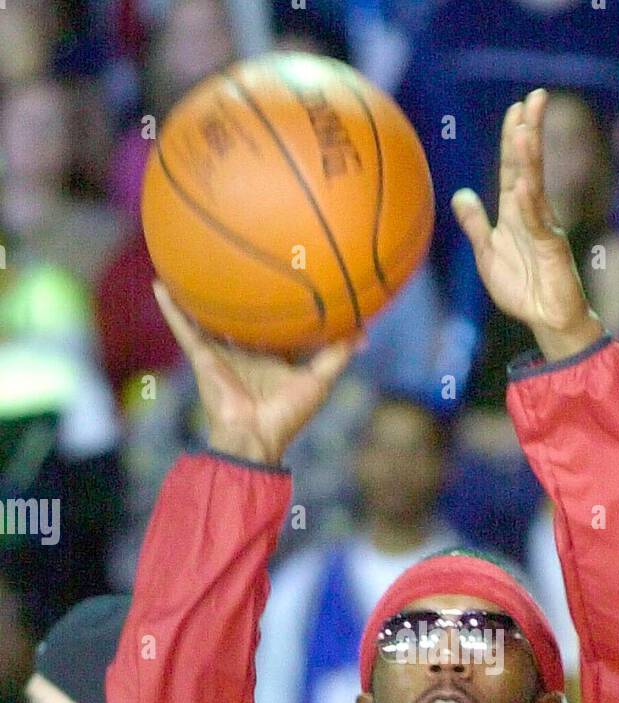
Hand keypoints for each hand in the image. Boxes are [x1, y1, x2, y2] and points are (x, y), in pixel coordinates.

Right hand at [153, 282, 358, 465]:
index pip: (277, 325)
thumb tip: (364, 331)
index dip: (282, 304)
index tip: (289, 273)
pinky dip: (171, 309)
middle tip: (240, 255)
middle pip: (242, 317)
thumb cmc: (287, 414)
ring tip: (189, 262)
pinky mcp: (202, 358)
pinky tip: (159, 283)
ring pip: (208, 317)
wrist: (254, 436)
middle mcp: (246, 353)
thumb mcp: (319, 380)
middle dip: (239, 291)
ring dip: (198, 294)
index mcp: (272, 357)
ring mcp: (222, 355)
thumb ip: (337, 355)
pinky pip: (184, 328)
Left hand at [451, 89, 603, 362]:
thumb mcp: (487, 254)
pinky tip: (524, 185)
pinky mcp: (552, 249)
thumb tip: (459, 194)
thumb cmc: (521, 289)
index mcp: (515, 212)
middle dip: (530, 132)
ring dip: (530, 159)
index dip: (513, 139)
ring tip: (525, 131)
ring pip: (536, 187)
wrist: (546, 320)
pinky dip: (530, 204)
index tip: (516, 108)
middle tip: (536, 98)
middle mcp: (532, 213)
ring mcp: (544, 228)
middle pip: (529, 166)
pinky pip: (538, 223)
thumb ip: (475, 225)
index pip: (513, 167)